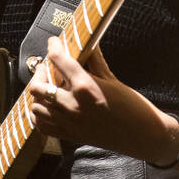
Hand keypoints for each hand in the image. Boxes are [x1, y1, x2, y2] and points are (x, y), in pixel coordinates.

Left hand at [29, 36, 169, 160]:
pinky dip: (39, 115)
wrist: (143, 136)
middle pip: (37, 86)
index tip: (54, 42)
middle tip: (48, 68)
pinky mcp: (69, 136)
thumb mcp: (113, 79)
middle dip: (40, 72)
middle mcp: (72, 105)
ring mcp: (69, 122)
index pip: (58, 60)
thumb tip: (88, 43)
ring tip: (47, 88)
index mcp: (85, 86)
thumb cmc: (133, 106)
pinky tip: (47, 107)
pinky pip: (41, 126)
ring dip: (38, 95)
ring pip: (35, 107)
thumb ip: (95, 61)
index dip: (53, 46)